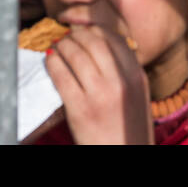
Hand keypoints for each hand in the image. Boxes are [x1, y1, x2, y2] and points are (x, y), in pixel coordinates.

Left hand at [45, 26, 153, 144]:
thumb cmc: (127, 128)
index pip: (115, 39)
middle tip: (67, 37)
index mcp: (137, 76)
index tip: (85, 33)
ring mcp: (100, 95)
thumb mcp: (137, 95)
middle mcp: (121, 82)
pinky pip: (61, 75)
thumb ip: (125, 71)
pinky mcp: (80, 109)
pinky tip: (50, 61)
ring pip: (76, 55)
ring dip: (62, 46)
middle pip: (94, 42)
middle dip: (76, 35)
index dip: (95, 31)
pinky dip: (52, 63)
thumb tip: (100, 47)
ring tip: (57, 47)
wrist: (125, 155)